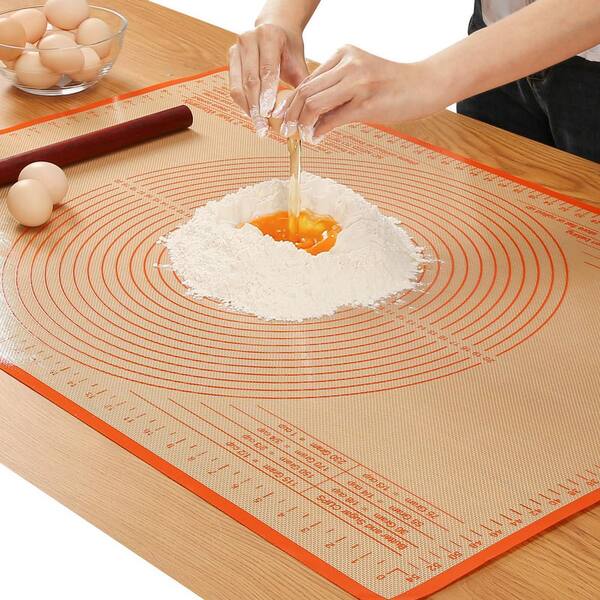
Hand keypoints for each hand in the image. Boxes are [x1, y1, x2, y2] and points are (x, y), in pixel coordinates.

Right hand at [228, 23, 308, 135]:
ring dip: (248, 109)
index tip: (269, 114)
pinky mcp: (230, 58)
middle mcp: (249, 39)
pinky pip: (233, 87)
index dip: (267, 95)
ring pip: (238, 86)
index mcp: (269, 36)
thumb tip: (302, 115)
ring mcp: (236, 48)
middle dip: (257, 108)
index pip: (267, 70)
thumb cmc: (289, 49)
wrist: (276, 28)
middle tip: (263, 128)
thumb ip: (301, 86)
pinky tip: (253, 115)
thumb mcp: (299, 63)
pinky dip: (243, 104)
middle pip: (250, 81)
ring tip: (258, 125)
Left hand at [276, 45, 443, 142]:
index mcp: (343, 54)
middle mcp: (348, 64)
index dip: (291, 100)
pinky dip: (319, 131)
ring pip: (315, 104)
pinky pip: (332, 119)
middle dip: (290, 113)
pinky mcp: (366, 103)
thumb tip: (309, 119)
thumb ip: (335, 93)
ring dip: (302, 124)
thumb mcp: (360, 79)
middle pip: (306, 91)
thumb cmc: (393, 85)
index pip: (308, 79)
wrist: (425, 84)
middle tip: (284, 130)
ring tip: (299, 136)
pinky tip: (315, 139)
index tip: (283, 116)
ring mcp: (357, 83)